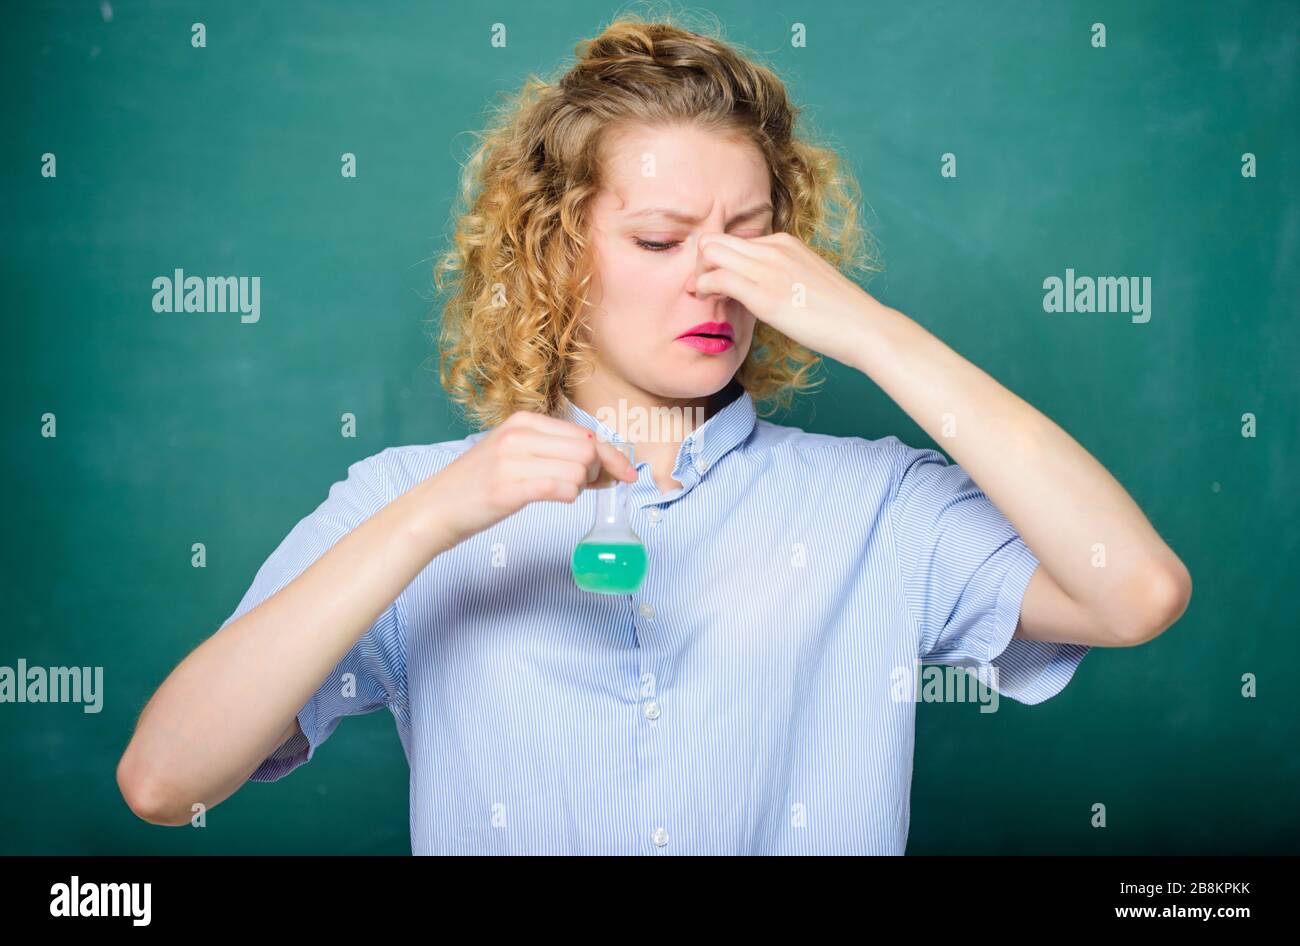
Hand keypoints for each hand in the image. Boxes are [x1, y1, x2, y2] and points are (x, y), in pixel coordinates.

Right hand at [433, 411, 637, 542]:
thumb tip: (607, 466)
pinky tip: (554, 498)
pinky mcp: (509, 488)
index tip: (626, 474)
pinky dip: (568, 497)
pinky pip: (562, 489)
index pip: (585, 434)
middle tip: (585, 487)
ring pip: (580, 470)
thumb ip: (556, 453)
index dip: (612, 456)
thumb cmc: (479, 485)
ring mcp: (512, 460)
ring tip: (560, 493)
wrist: (434, 508)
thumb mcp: (515, 455)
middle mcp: (519, 435)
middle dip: (598, 473)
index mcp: (523, 421)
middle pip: (588, 451)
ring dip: (581, 488)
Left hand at [696, 231, 883, 366]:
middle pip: (714, 239)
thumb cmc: (838, 314)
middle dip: (701, 264)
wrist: (863, 326)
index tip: (722, 286)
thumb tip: (759, 289)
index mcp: (785, 243)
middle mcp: (774, 247)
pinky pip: (717, 278)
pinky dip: (706, 290)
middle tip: (708, 291)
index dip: (720, 263)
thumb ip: (781, 277)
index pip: (734, 241)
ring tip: (709, 299)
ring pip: (709, 252)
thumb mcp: (807, 282)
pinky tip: (715, 304)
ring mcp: (769, 267)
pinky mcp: (764, 293)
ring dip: (700, 276)